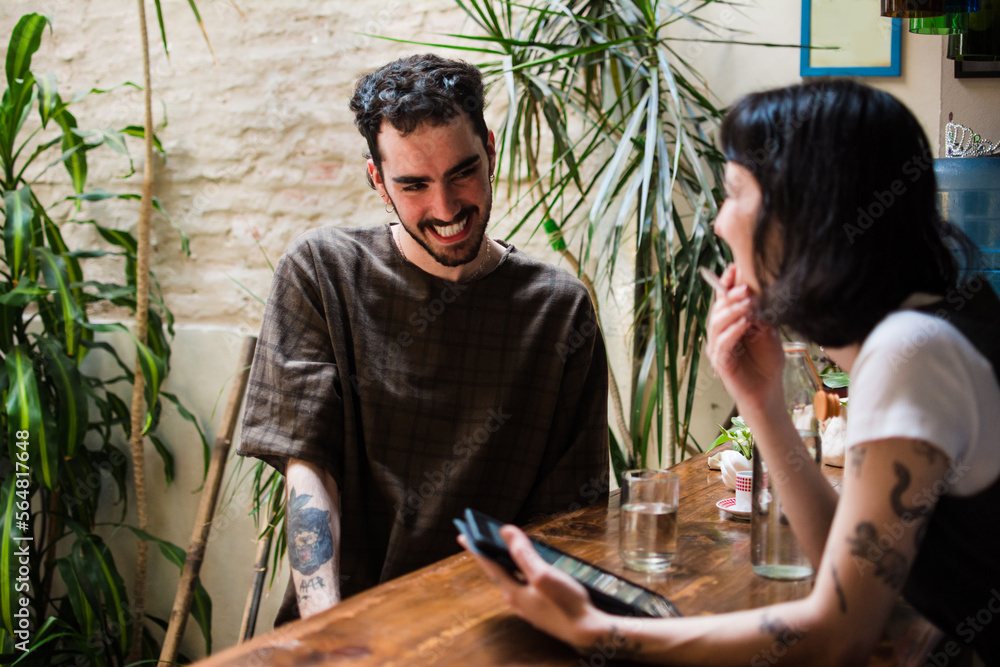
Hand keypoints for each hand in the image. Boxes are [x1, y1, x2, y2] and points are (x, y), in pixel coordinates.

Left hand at [458, 525, 611, 650]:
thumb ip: (523, 553)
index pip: (489, 565)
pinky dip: (521, 572)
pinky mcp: (541, 608)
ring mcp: (529, 606)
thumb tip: (506, 532)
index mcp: (513, 592)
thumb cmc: (567, 604)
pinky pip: (524, 585)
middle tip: (479, 539)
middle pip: (498, 571)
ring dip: (505, 562)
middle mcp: (517, 601)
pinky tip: (528, 567)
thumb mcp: (542, 574)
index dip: (476, 548)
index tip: (462, 535)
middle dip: (489, 554)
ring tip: (501, 548)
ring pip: (512, 579)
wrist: (588, 633)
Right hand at [706, 265, 783, 412]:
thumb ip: (762, 316)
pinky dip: (733, 331)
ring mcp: (718, 348)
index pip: (725, 300)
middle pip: (718, 309)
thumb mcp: (769, 333)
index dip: (726, 283)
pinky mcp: (720, 362)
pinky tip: (745, 324)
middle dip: (730, 295)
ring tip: (747, 302)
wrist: (769, 392)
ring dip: (732, 311)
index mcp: (731, 324)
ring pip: (717, 324)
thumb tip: (758, 293)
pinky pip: (723, 343)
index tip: (734, 268)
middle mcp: (720, 334)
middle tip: (746, 287)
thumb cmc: (768, 364)